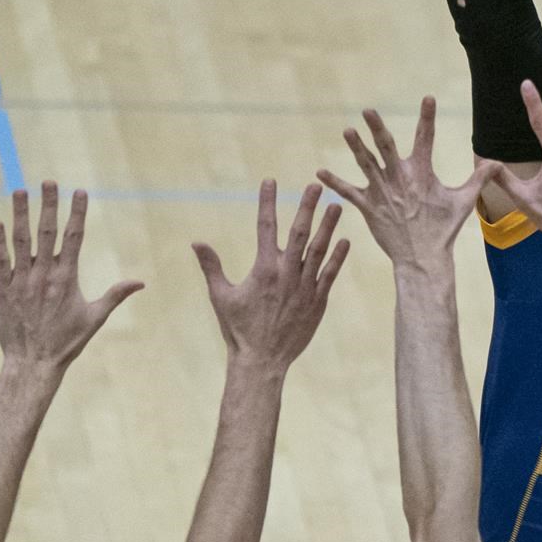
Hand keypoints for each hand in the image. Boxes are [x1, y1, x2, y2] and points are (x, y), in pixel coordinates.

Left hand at [0, 182, 143, 370]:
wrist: (33, 363)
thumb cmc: (66, 342)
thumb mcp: (95, 318)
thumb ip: (115, 295)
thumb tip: (141, 282)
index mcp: (67, 278)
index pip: (74, 237)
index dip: (77, 213)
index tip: (79, 192)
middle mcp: (44, 275)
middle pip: (47, 232)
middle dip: (48, 204)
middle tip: (48, 181)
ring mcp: (21, 281)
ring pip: (21, 241)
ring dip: (20, 214)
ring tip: (20, 190)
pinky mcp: (3, 290)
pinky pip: (0, 260)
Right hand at [194, 181, 349, 369]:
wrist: (262, 360)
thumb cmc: (238, 329)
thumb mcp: (221, 296)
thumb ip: (211, 266)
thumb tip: (196, 242)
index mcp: (263, 269)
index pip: (265, 226)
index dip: (267, 202)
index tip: (270, 180)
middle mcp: (286, 274)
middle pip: (299, 233)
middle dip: (307, 207)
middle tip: (316, 186)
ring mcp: (304, 287)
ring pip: (319, 250)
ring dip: (329, 227)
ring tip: (336, 206)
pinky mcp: (318, 301)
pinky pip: (330, 274)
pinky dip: (338, 257)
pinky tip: (345, 240)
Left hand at [318, 99, 499, 272]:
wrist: (423, 258)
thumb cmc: (444, 229)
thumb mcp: (464, 202)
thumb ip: (478, 179)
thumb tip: (497, 163)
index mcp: (422, 174)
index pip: (426, 139)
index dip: (427, 118)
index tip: (427, 98)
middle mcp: (400, 179)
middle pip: (386, 147)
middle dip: (377, 128)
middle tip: (368, 110)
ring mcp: (383, 193)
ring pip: (366, 164)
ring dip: (356, 148)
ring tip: (347, 131)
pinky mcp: (369, 208)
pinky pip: (349, 193)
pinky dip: (335, 182)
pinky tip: (319, 172)